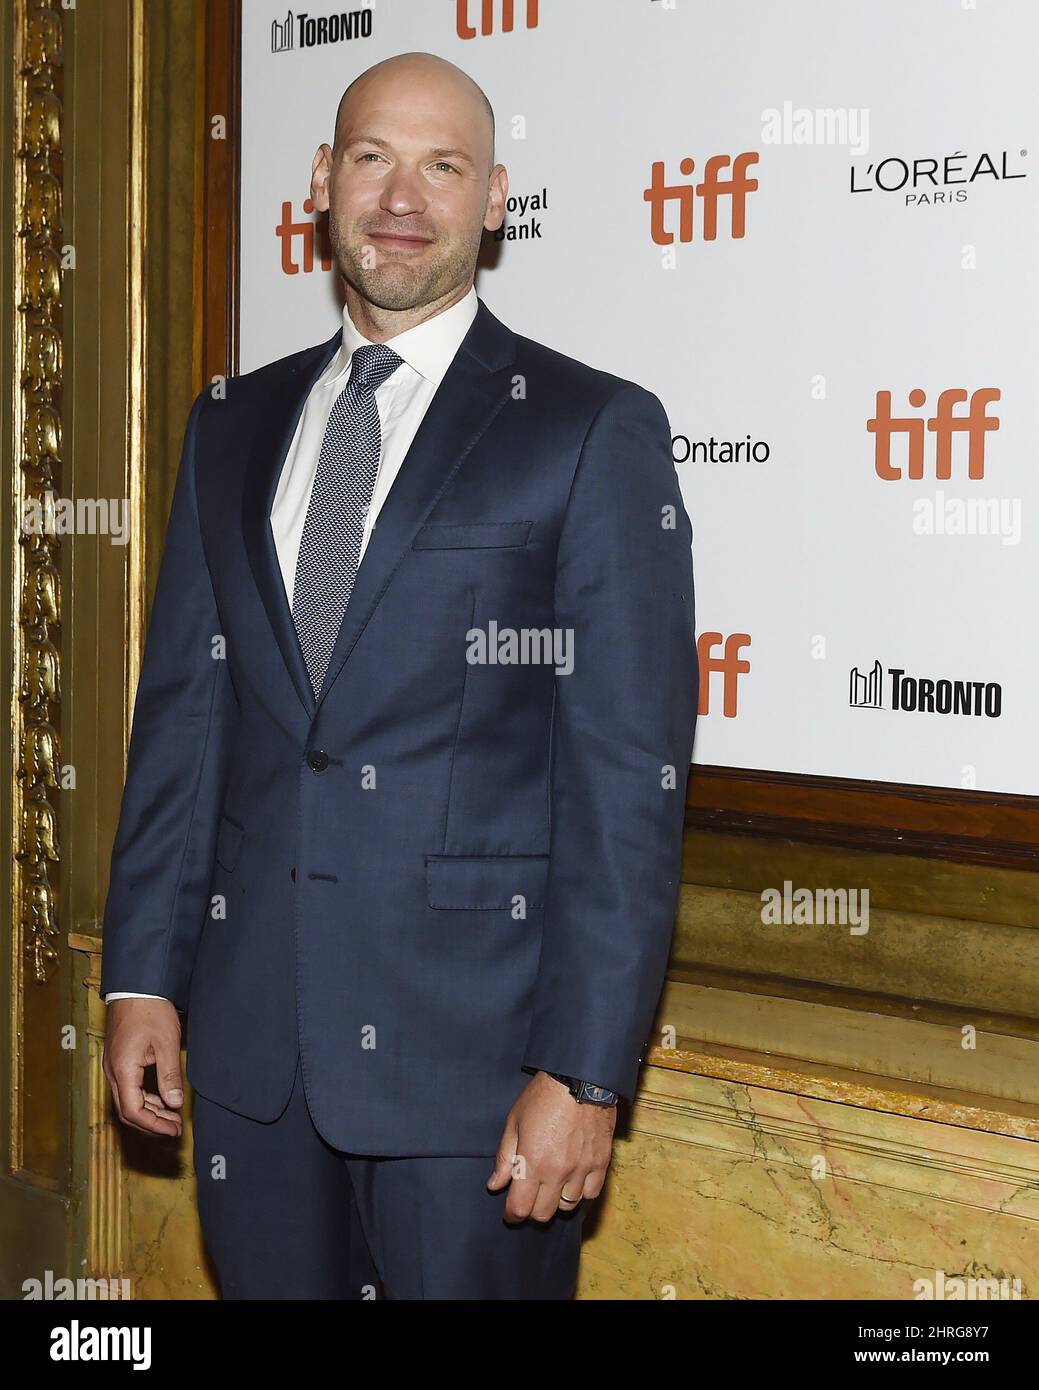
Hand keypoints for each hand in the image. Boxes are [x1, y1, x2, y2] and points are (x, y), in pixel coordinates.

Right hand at [103, 997, 183, 1136]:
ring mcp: (113, 1065)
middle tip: (175, 1128)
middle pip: (127, 1110)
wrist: (136, 987)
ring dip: (149, 1111)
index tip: (173, 1130)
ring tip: (172, 1117)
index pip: (133, 1111)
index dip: (154, 1125)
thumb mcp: (166, 1043)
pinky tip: (162, 1098)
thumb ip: (170, 1076)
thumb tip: (175, 1103)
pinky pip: (128, 1088)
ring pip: (127, 1100)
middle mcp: (113, 1071)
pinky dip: (145, 1098)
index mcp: (123, 1070)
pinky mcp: (119, 1060)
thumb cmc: (150, 1010)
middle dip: (152, 1123)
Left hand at [486, 1071, 615, 1221]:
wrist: (580, 1078)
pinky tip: (573, 1183)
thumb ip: (505, 1157)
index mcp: (533, 1162)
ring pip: (567, 1206)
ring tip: (551, 1187)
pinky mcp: (601, 1163)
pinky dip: (580, 1193)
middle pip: (543, 1213)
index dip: (512, 1215)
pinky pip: (591, 1194)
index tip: (510, 1212)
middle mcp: (558, 1172)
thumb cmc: (543, 1096)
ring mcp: (582, 1169)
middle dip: (531, 1210)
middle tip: (529, 1197)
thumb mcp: (515, 1122)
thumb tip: (495, 1184)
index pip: (520, 1208)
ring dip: (556, 1201)